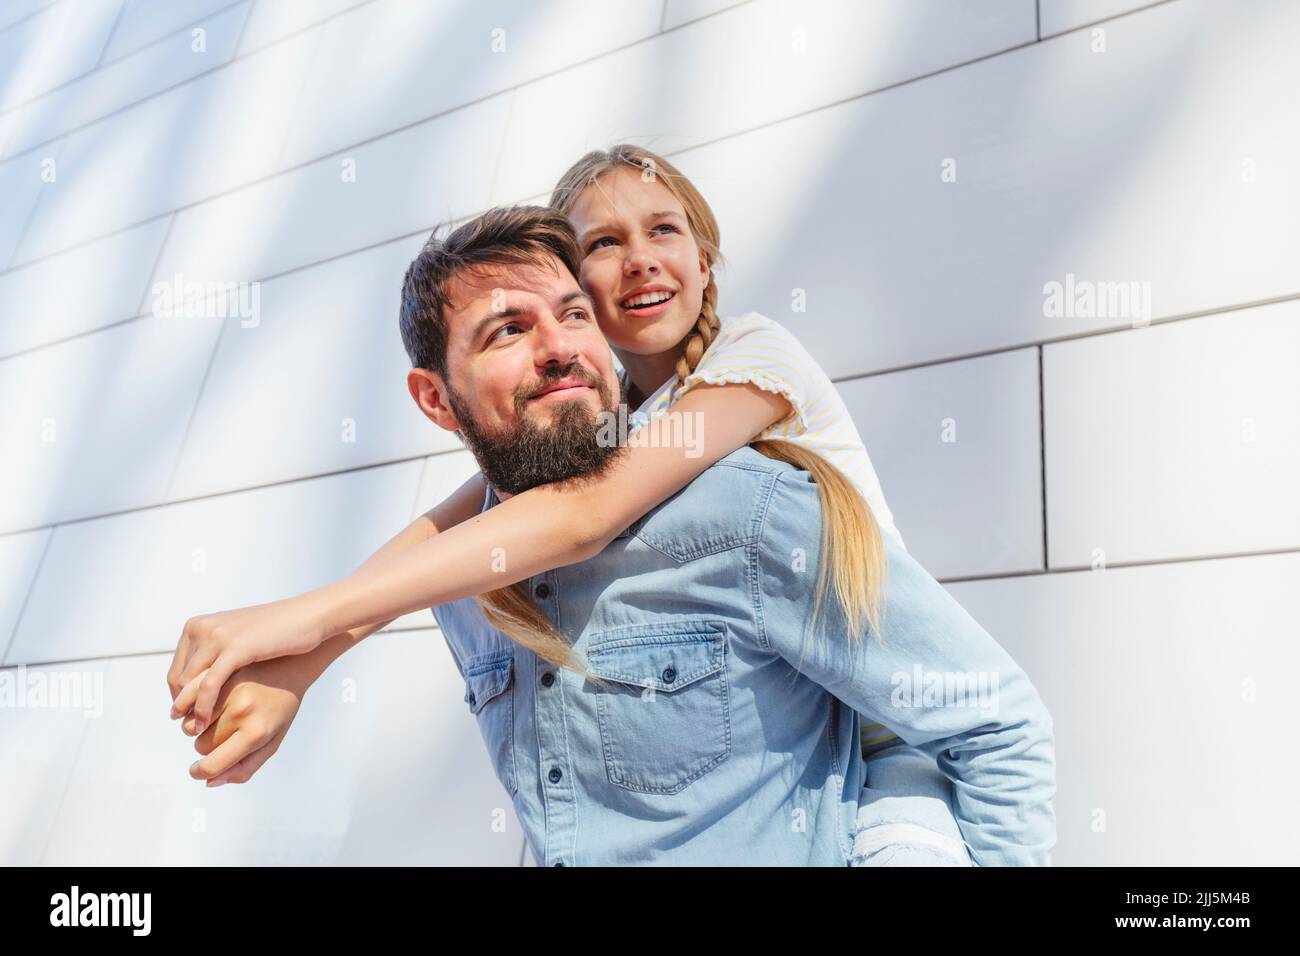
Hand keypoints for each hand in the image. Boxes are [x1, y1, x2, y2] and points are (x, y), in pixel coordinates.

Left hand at [168, 594, 330, 733]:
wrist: (308, 616)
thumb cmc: (278, 631)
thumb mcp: (238, 638)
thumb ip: (216, 654)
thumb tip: (202, 677)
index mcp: (198, 626)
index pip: (176, 672)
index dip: (180, 698)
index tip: (192, 716)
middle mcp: (201, 629)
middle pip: (178, 680)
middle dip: (183, 707)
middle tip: (192, 727)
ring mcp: (217, 637)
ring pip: (188, 684)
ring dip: (189, 711)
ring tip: (196, 731)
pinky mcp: (235, 648)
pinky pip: (209, 685)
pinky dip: (203, 707)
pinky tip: (206, 724)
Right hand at [181, 655, 313, 786]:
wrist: (289, 667)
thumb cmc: (279, 710)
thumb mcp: (271, 742)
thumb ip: (244, 767)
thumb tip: (210, 781)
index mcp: (256, 733)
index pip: (213, 764)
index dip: (200, 772)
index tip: (198, 771)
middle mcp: (241, 712)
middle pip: (201, 745)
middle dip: (210, 744)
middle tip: (230, 730)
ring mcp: (228, 692)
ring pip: (191, 725)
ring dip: (199, 726)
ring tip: (219, 717)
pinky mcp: (218, 675)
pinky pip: (185, 700)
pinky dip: (187, 708)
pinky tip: (198, 708)